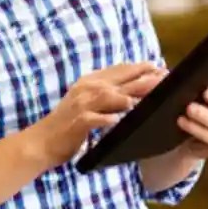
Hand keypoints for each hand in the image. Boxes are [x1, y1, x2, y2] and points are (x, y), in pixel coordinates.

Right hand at [27, 61, 167, 169]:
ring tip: (151, 96)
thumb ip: (106, 94)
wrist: (42, 141)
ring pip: (110, 96)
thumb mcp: (86, 103)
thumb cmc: (68, 124)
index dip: (140, 67)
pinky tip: (119, 120)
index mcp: (89, 82)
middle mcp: (86, 89)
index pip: (119, 70)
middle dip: (144, 78)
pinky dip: (107, 119)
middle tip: (165, 78)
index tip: (160, 68)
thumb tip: (132, 91)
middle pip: (119, 80)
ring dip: (130, 95)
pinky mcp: (77, 122)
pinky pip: (94, 118)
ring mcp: (81, 105)